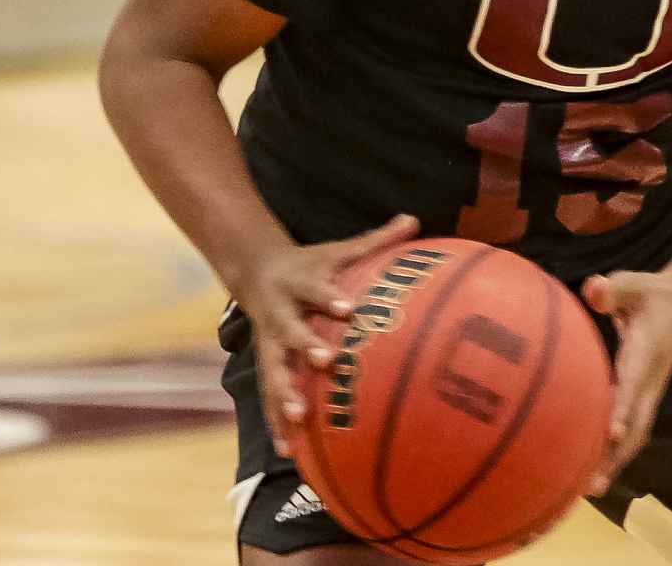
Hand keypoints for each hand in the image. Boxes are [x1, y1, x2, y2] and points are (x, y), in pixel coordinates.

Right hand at [238, 213, 419, 455]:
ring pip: (272, 370)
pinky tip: (288, 452)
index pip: (316, 288)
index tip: (349, 309)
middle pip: (289, 330)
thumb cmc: (313, 263)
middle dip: (304, 346)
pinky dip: (276, 424)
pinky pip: (268, 398)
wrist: (256, 271)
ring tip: (298, 418)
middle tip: (326, 361)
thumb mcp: (340, 249)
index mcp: (300, 282)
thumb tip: (415, 219)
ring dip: (283, 394)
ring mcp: (269, 343)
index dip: (330, 297)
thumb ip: (376, 240)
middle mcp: (280, 313)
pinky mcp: (266, 365)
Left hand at [581, 270, 671, 495]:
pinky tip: (588, 468)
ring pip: (636, 434)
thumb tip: (592, 288)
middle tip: (593, 483)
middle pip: (639, 424)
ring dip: (615, 461)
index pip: (636, 382)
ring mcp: (650, 392)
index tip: (613, 432)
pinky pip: (630, 430)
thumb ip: (612, 288)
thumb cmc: (650, 294)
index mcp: (648, 351)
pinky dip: (613, 451)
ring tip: (587, 489)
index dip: (625, 406)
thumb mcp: (632, 283)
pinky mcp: (644, 398)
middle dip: (617, 454)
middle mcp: (651, 379)